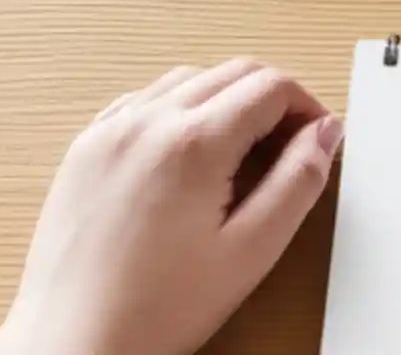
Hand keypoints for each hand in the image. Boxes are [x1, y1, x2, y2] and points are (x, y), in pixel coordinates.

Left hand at [0, 60, 343, 354]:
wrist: (73, 343)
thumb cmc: (156, 310)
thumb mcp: (251, 250)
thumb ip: (298, 181)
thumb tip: (326, 132)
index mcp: (192, 143)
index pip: (270, 87)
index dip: (308, 106)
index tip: (319, 138)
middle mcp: (146, 120)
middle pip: (232, 72)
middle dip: (273, 98)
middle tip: (290, 146)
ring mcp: (109, 130)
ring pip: (188, 79)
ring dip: (227, 99)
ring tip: (242, 154)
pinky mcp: (85, 147)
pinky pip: (144, 100)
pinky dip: (179, 110)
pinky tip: (189, 155)